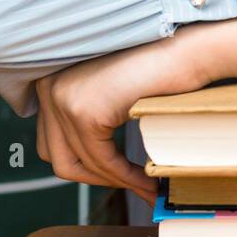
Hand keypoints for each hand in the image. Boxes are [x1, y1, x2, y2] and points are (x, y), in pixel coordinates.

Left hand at [33, 28, 212, 206]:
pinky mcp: (85, 113)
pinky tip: (146, 179)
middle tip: (131, 185)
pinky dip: (124, 176)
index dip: (86, 165)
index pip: (52, 142)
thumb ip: (87, 119)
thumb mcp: (108, 96)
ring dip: (111, 181)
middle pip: (56, 156)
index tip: (117, 178)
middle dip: (95, 177)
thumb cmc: (159, 71)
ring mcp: (63, 99)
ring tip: (143, 186)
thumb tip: (84, 169)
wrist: (188, 51)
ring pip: (74, 165)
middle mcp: (48, 87)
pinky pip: (100, 161)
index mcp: (49, 81)